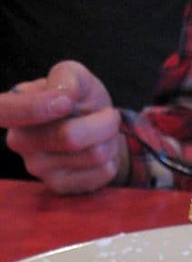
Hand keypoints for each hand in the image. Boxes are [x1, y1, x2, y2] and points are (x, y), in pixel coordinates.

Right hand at [0, 61, 129, 193]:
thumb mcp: (74, 75)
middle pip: (70, 137)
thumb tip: (63, 97)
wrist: (98, 131)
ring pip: (94, 155)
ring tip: (104, 134)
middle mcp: (18, 140)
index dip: (37, 107)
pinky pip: (102, 173)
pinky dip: (112, 159)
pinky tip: (101, 153)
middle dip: (104, 123)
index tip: (67, 103)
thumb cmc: (80, 99)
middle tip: (107, 116)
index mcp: (13, 108)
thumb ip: (66, 76)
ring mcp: (37, 168)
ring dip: (110, 141)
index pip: (6, 110)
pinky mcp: (59, 186)